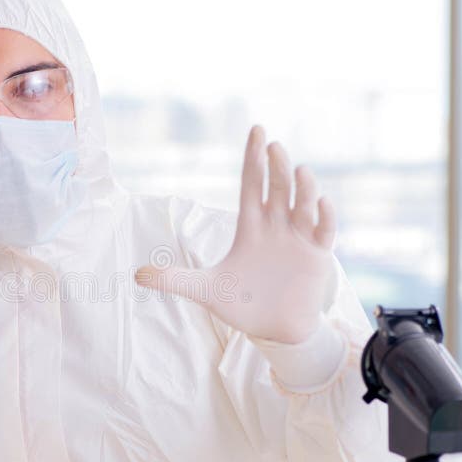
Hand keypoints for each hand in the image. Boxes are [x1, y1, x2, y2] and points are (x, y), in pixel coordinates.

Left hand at [135, 125, 336, 343]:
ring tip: (299, 169)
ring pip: (303, 204)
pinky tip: (320, 203)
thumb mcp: (203, 290)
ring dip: (303, 187)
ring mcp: (299, 239)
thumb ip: (173, 279)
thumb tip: (136, 274)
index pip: (252, 184)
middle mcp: (276, 226)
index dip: (254, 159)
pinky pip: (324, 232)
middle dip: (276, 166)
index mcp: (251, 227)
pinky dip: (324, 217)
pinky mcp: (317, 256)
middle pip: (277, 188)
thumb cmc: (242, 304)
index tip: (257, 130)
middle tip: (272, 145)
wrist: (273, 331)